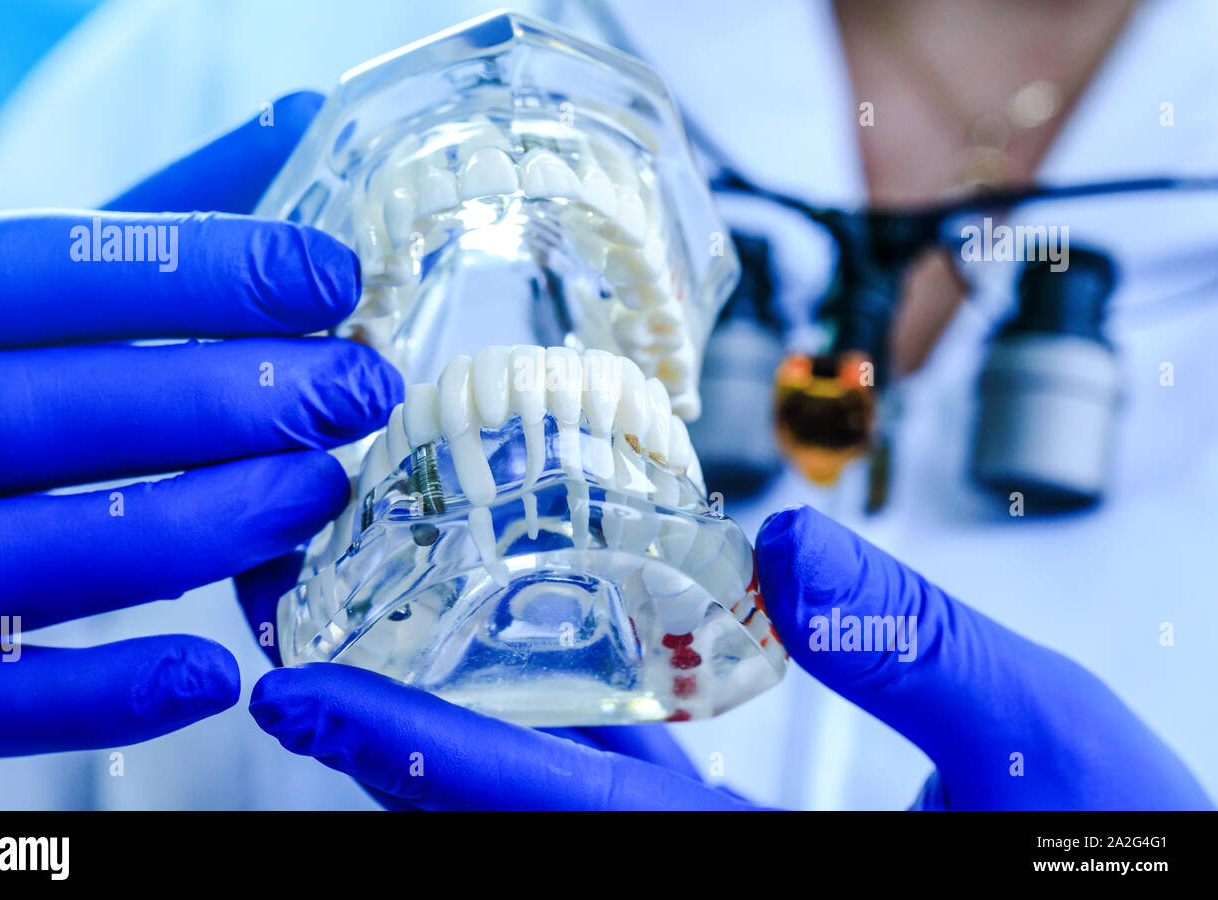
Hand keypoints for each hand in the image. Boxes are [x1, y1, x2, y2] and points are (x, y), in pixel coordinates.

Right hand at [0, 93, 401, 808]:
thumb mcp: (23, 285)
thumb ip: (143, 218)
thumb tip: (303, 118)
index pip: (38, 270)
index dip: (193, 270)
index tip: (334, 275)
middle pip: (39, 412)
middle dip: (219, 402)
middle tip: (361, 392)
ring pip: (18, 554)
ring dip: (186, 529)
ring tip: (318, 494)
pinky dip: (96, 693)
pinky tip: (214, 671)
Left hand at [247, 506, 1212, 808]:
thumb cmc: (1119, 868)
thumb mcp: (1049, 751)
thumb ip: (927, 650)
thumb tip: (792, 546)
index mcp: (744, 876)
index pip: (549, 810)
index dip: (412, 749)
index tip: (296, 691)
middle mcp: (692, 880)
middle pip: (504, 816)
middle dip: (387, 736)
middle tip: (292, 645)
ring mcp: (701, 870)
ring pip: (544, 808)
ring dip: (449, 729)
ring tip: (372, 635)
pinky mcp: (728, 854)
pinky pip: (609, 796)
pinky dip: (543, 733)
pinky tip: (525, 662)